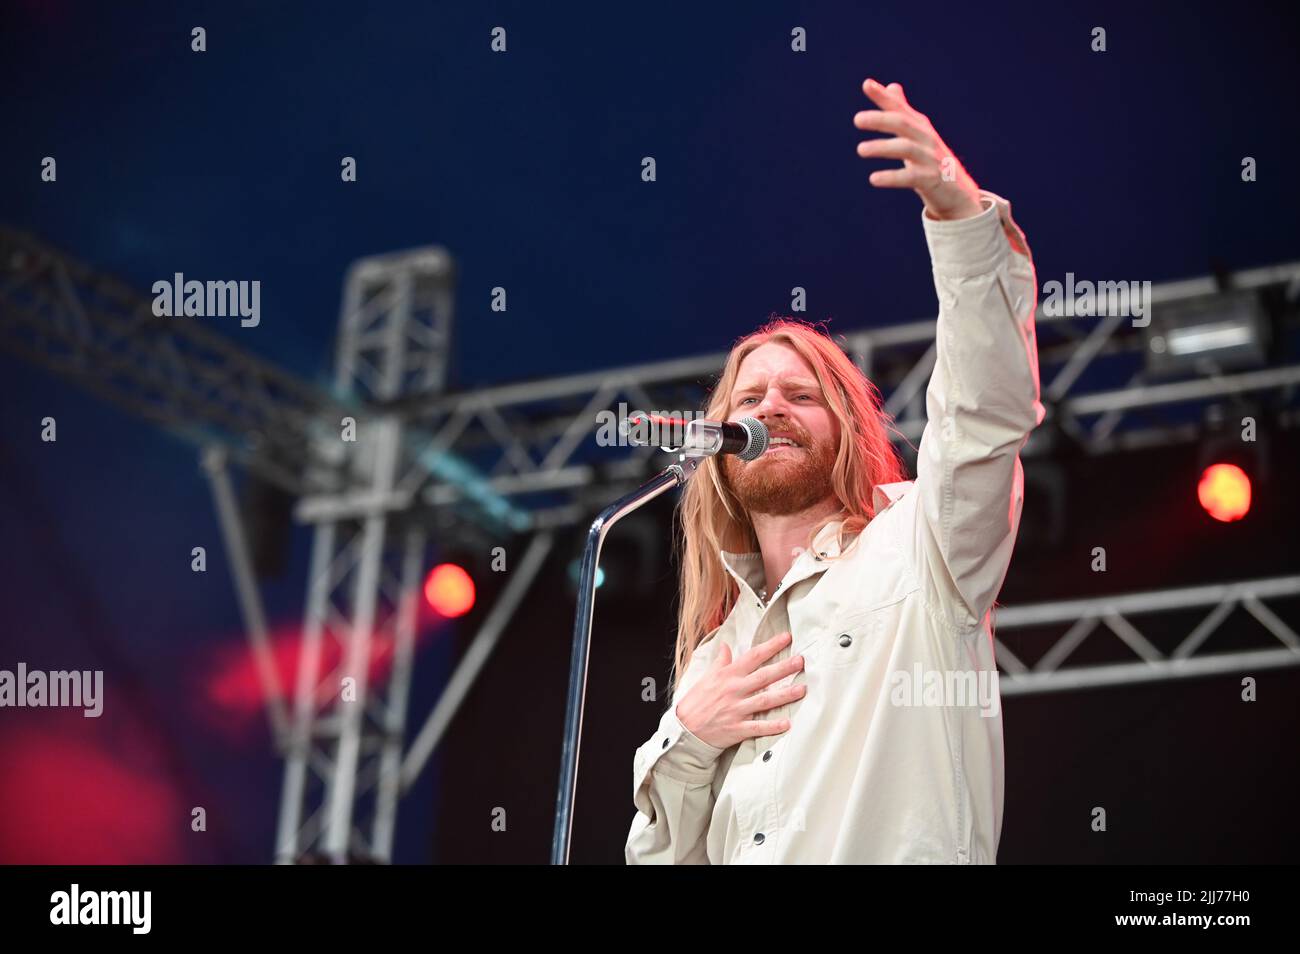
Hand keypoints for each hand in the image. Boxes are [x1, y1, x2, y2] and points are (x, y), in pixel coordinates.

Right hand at [675, 632, 805, 749]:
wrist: (685, 728)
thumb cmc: (696, 702)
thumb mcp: (706, 677)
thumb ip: (720, 662)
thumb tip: (726, 647)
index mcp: (728, 676)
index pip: (753, 656)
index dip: (771, 646)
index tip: (786, 638)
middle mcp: (734, 690)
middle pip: (763, 676)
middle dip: (784, 668)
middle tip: (801, 661)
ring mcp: (737, 709)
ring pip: (765, 700)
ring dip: (785, 695)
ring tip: (802, 689)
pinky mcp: (737, 728)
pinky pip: (758, 727)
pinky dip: (772, 726)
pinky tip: (787, 724)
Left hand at [854, 78, 983, 220]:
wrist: (958, 193)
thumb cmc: (933, 161)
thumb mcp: (918, 134)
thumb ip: (903, 112)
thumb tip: (891, 85)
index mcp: (920, 127)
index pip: (900, 108)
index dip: (884, 97)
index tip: (867, 84)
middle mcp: (926, 139)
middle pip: (903, 124)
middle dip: (881, 119)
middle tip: (857, 119)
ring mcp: (930, 159)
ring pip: (906, 148)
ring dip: (882, 147)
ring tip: (860, 149)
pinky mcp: (932, 180)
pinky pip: (911, 177)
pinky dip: (892, 177)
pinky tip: (874, 178)